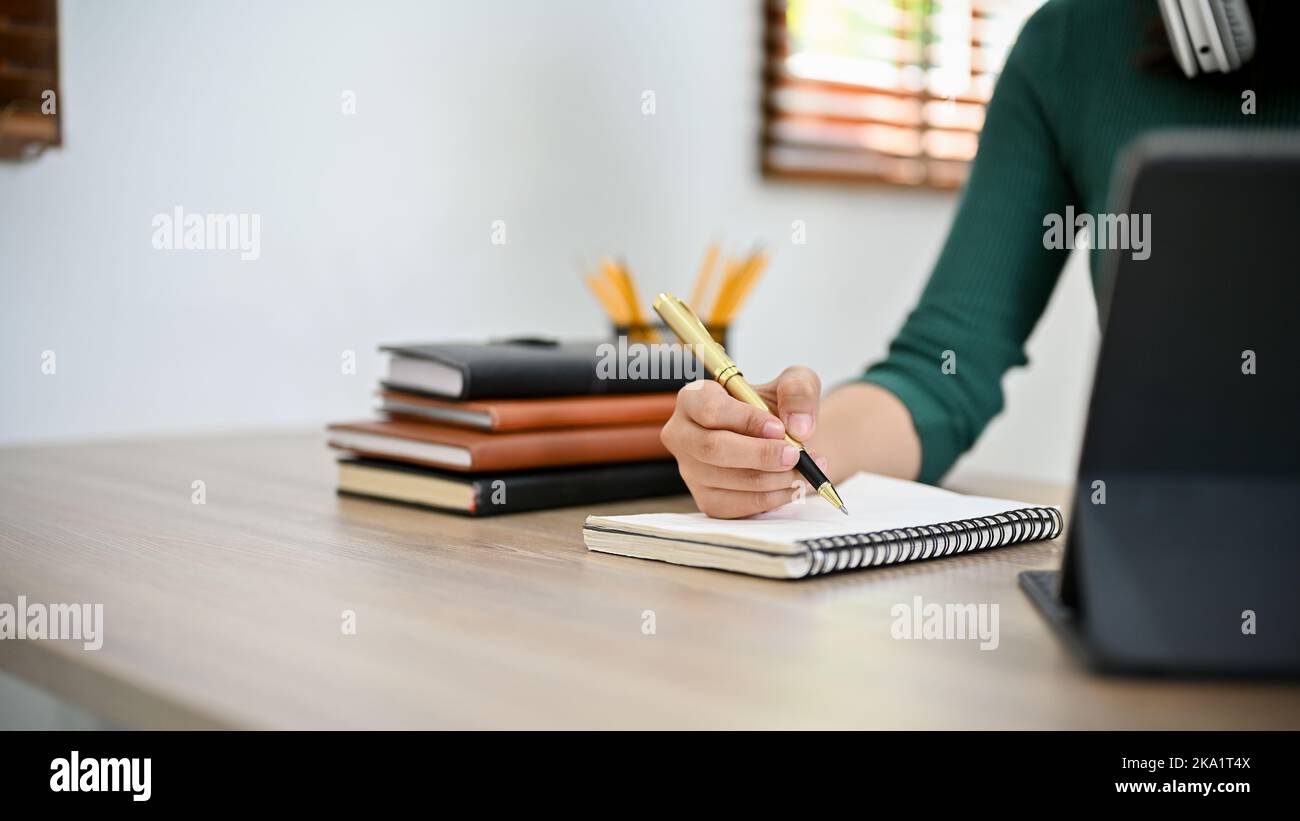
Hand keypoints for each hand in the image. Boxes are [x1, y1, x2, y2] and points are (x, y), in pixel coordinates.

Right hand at [660, 365, 826, 518]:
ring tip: (805, 469)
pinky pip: (739, 505)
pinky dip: (773, 498)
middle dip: (760, 455)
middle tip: (795, 455)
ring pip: (730, 480)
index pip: (710, 409)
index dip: (746, 420)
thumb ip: (799, 392)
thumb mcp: (794, 382)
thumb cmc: (778, 408)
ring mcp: (691, 471)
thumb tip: (799, 426)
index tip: (779, 428)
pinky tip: (793, 485)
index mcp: (694, 398)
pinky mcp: (707, 500)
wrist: (781, 441)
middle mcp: (683, 435)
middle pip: (713, 449)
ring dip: (774, 478)